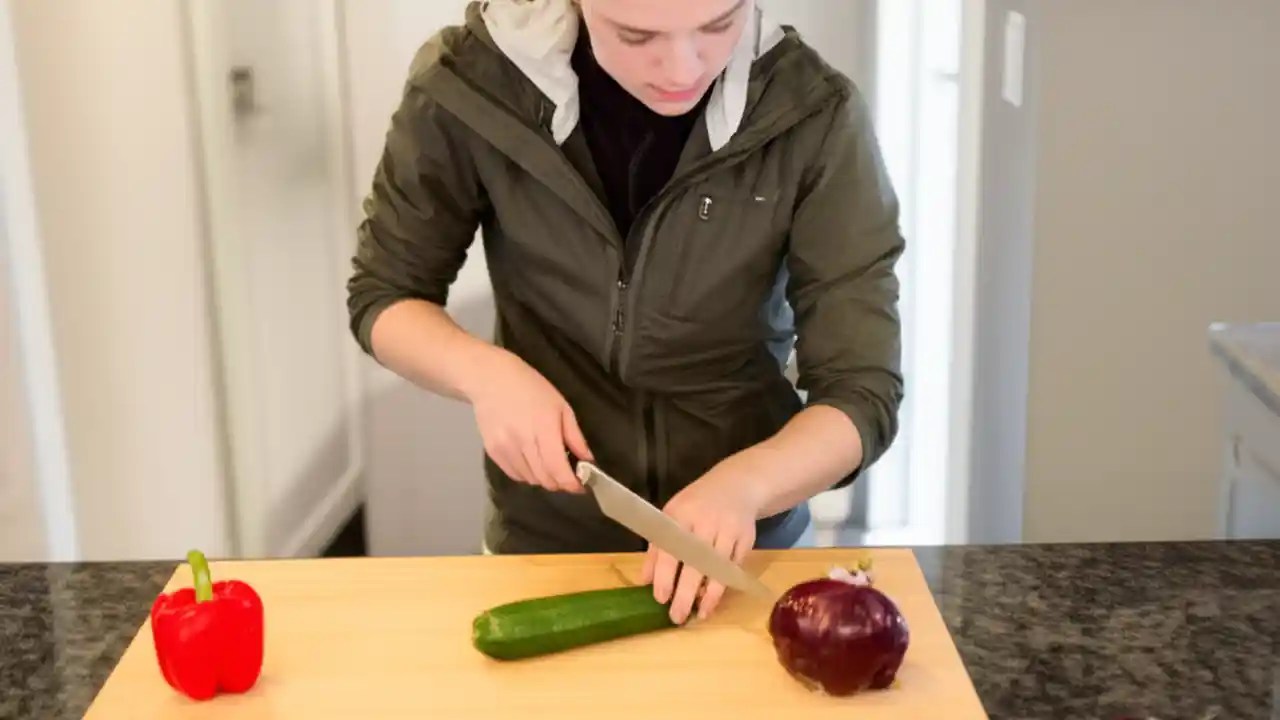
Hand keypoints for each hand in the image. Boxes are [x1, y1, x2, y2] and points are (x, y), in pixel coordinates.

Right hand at [466, 349, 592, 493]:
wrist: (491, 380)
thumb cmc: (531, 388)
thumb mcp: (561, 406)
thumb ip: (575, 436)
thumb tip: (588, 460)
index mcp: (544, 429)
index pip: (558, 470)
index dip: (571, 484)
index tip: (581, 486)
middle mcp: (523, 443)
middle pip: (545, 479)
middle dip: (560, 483)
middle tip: (567, 475)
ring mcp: (505, 449)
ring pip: (530, 480)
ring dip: (544, 478)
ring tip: (549, 465)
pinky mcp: (493, 452)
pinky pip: (515, 475)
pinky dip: (527, 475)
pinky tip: (532, 461)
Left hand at [640, 453, 765, 623]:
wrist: (737, 485)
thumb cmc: (696, 506)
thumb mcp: (672, 516)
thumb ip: (657, 547)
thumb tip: (644, 580)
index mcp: (680, 515)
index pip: (669, 549)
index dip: (664, 576)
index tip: (660, 599)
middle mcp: (705, 521)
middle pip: (694, 563)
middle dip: (685, 593)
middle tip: (677, 617)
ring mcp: (728, 530)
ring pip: (717, 568)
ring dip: (709, 595)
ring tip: (700, 614)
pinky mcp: (746, 538)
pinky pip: (733, 568)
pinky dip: (724, 586)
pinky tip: (714, 600)